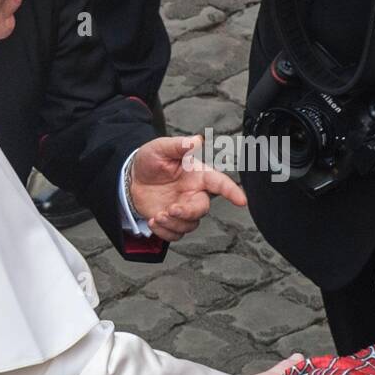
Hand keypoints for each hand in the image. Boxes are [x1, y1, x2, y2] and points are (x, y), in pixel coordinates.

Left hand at [130, 134, 247, 241]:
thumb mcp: (161, 148)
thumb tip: (197, 139)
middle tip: (170, 209)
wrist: (132, 179)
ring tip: (157, 215)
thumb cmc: (151, 161)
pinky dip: (164, 232)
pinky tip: (153, 221)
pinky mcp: (173, 222)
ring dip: (173, 224)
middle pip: (202, 209)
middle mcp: (194, 194)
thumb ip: (179, 145)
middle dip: (187, 213)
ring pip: (190, 225)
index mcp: (197, 175)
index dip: (232, 191)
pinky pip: (176, 235)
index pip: (219, 183)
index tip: (242, 200)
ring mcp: (184, 209)